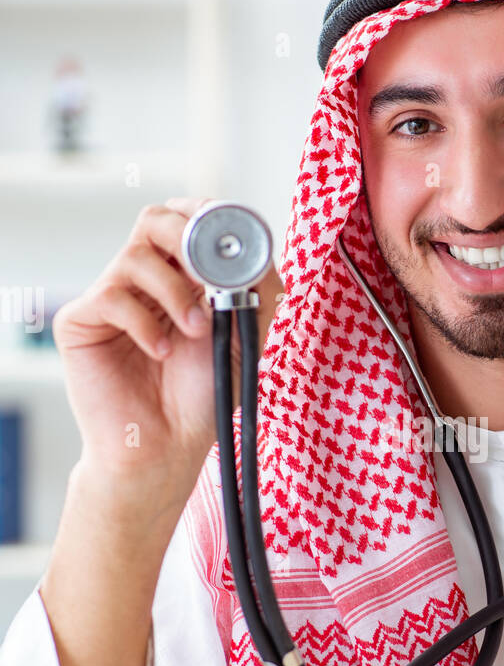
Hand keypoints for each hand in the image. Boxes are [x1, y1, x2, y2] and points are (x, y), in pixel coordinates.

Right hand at [52, 196, 283, 504]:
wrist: (166, 448)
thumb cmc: (202, 397)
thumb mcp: (244, 339)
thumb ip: (256, 294)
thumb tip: (259, 254)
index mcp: (181, 277)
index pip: (187, 221)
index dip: (208, 218)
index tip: (232, 241)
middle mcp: (144, 280)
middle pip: (156, 218)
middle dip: (188, 236)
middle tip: (209, 274)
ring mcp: (111, 298)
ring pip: (136, 254)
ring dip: (174, 289)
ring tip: (195, 330)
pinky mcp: (81, 321)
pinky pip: (111, 296)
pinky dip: (144, 322)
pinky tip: (160, 352)